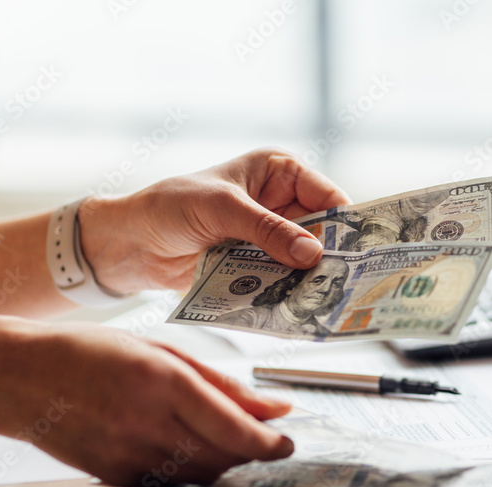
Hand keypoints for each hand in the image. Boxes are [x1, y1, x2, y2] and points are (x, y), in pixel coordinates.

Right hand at [0, 318, 293, 486]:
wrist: (18, 379)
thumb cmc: (90, 353)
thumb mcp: (161, 350)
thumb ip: (221, 382)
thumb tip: (274, 406)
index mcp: (162, 382)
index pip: (233, 429)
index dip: (268, 443)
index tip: (288, 443)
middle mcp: (146, 423)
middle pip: (223, 458)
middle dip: (250, 452)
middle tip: (261, 438)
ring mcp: (128, 455)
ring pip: (201, 475)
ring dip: (224, 462)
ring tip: (224, 439)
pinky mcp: (114, 476)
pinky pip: (171, 482)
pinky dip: (190, 469)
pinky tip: (185, 447)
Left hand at [78, 148, 351, 293]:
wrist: (128, 245)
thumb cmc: (168, 207)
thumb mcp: (221, 210)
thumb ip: (268, 230)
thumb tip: (312, 253)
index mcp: (279, 173)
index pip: (328, 195)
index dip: (348, 223)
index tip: (364, 251)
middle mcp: (280, 204)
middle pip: (322, 234)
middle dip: (332, 257)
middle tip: (349, 284)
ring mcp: (269, 238)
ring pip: (304, 261)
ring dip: (311, 281)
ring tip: (329, 302)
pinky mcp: (256, 268)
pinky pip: (282, 281)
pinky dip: (289, 294)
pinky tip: (299, 310)